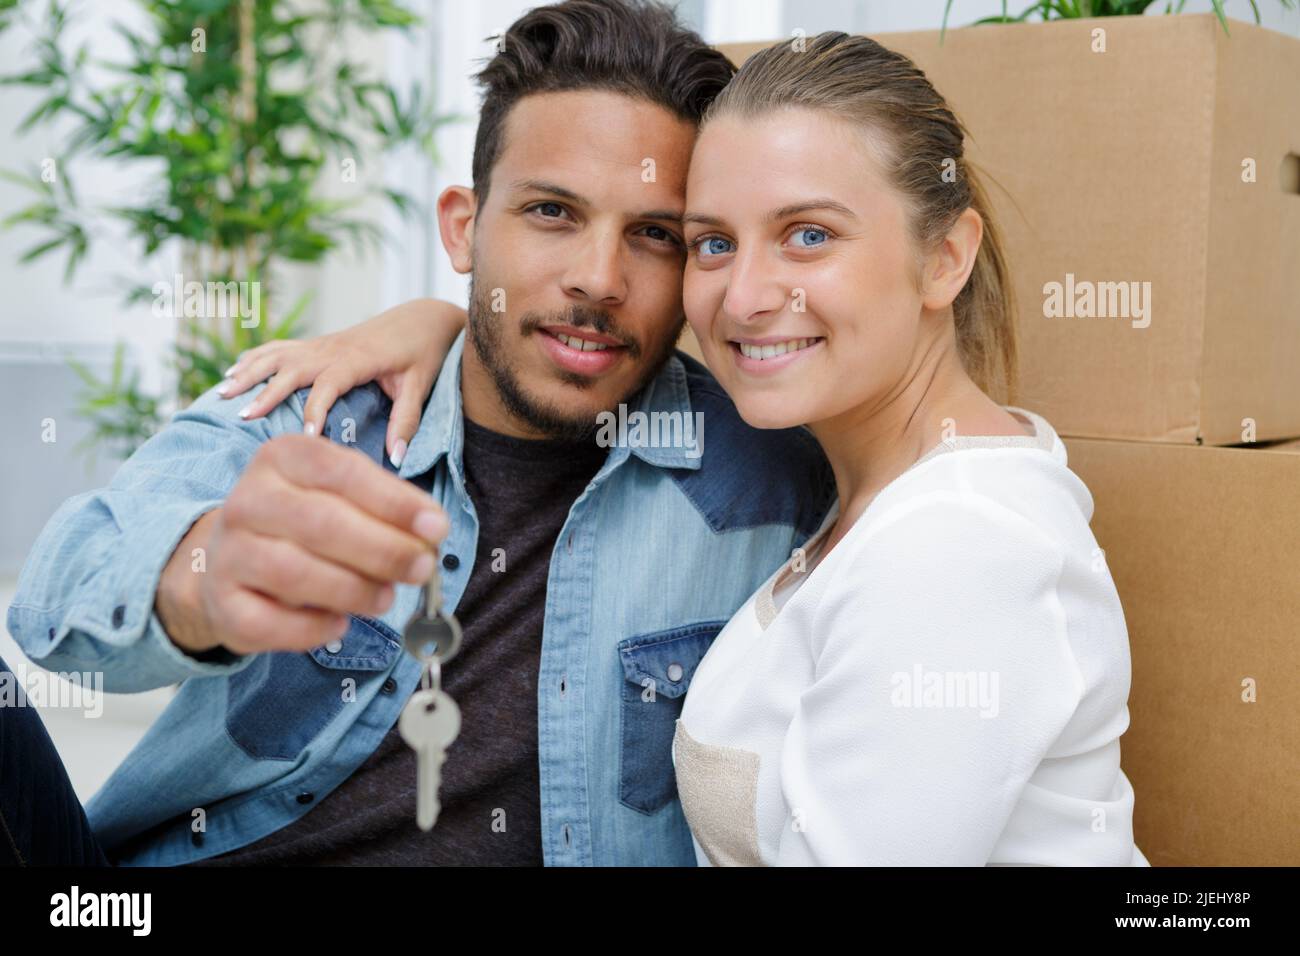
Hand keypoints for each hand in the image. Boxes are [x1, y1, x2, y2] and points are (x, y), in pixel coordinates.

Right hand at [156, 434, 449, 655]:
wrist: (232, 562)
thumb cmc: (307, 523)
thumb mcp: (345, 498)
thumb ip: (388, 509)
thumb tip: (432, 532)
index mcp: (284, 458)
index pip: (343, 473)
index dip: (394, 502)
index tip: (437, 527)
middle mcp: (249, 499)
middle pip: (320, 523)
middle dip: (383, 549)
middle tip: (423, 569)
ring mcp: (229, 552)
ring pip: (295, 572)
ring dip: (353, 590)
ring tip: (386, 599)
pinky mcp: (223, 603)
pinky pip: (271, 621)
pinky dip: (314, 628)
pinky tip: (340, 625)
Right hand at [220, 298, 466, 466]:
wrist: (422, 319)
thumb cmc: (422, 353)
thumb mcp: (419, 387)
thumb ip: (406, 421)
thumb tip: (396, 458)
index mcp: (357, 359)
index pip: (329, 384)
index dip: (316, 410)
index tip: (305, 437)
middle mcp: (333, 348)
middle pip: (291, 368)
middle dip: (265, 391)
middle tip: (242, 416)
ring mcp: (322, 343)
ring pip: (278, 354)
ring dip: (249, 372)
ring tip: (222, 393)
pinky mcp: (317, 343)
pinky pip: (280, 348)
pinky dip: (254, 358)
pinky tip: (232, 372)